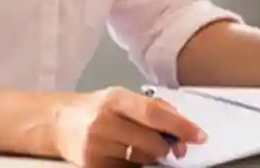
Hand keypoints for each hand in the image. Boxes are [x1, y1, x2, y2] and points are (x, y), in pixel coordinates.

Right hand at [52, 87, 206, 166]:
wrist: (60, 123)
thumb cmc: (98, 108)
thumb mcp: (123, 98)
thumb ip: (154, 109)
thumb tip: (183, 130)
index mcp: (115, 99)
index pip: (154, 113)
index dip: (180, 126)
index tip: (199, 136)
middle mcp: (104, 121)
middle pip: (151, 141)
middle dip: (168, 146)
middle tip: (174, 146)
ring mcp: (97, 146)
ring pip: (142, 159)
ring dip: (152, 156)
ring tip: (141, 144)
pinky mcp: (93, 165)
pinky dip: (135, 164)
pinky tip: (126, 154)